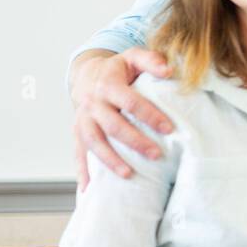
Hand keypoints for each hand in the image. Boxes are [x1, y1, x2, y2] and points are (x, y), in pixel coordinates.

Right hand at [71, 49, 174, 188]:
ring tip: (129, 175)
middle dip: (135, 141)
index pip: (131, 102)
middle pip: (113, 126)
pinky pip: (78, 154)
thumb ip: (151, 60)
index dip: (149, 115)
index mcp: (108, 84)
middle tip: (157, 155)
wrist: (87, 75)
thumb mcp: (133, 57)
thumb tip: (169, 70)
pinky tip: (89, 189)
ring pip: (94, 142)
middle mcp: (92, 104)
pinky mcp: (77, 133)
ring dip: (110, 160)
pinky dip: (82, 172)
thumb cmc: (118, 69)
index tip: (169, 128)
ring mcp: (82, 120)